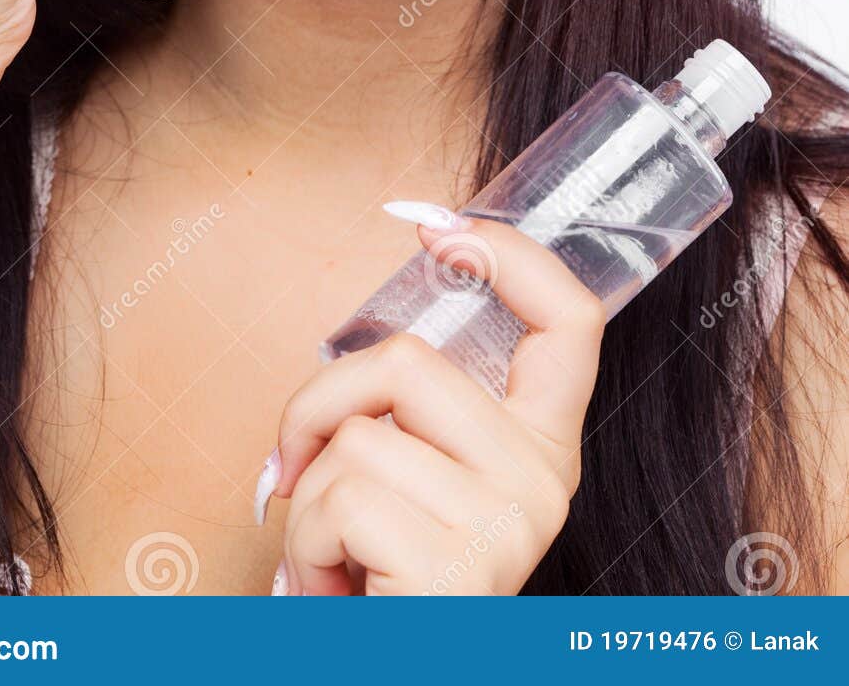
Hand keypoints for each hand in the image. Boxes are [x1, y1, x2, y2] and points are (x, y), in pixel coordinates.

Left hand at [262, 216, 605, 593]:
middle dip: (320, 405)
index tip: (440, 226)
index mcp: (542, 449)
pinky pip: (338, 497)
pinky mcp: (461, 566)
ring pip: (358, 433)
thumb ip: (413, 415)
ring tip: (331, 558)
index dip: (512, 255)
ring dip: (308, 496)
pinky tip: (332, 589)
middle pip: (410, 360)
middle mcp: (545, 481)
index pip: (570, 323)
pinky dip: (304, 543)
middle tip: (296, 470)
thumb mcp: (414, 485)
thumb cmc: (385, 586)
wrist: (389, 676)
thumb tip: (361, 346)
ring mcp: (510, 523)